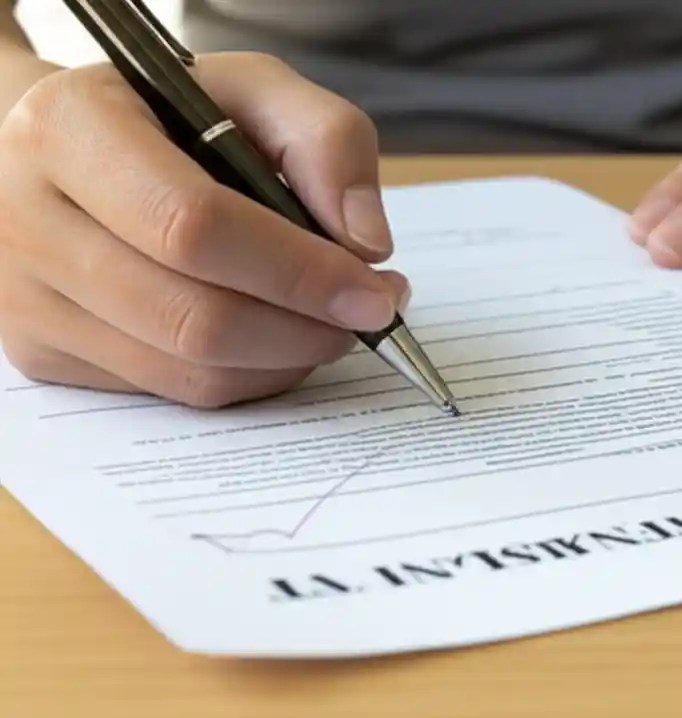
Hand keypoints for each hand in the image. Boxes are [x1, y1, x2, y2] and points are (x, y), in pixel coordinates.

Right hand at [0, 53, 406, 407]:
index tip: (374, 291)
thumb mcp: (254, 89)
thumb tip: (365, 243)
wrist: (65, 149)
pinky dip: (248, 375)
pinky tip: (275, 334)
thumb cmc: (169, 116)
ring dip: (287, 359)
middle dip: (306, 329)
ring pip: (186, 371)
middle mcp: (26, 217)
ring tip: (331, 320)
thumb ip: (327, 140)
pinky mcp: (41, 353)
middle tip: (369, 314)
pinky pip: (171, 392)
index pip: (193, 226)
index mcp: (69, 127)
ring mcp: (24, 297)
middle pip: (192, 317)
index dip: (299, 271)